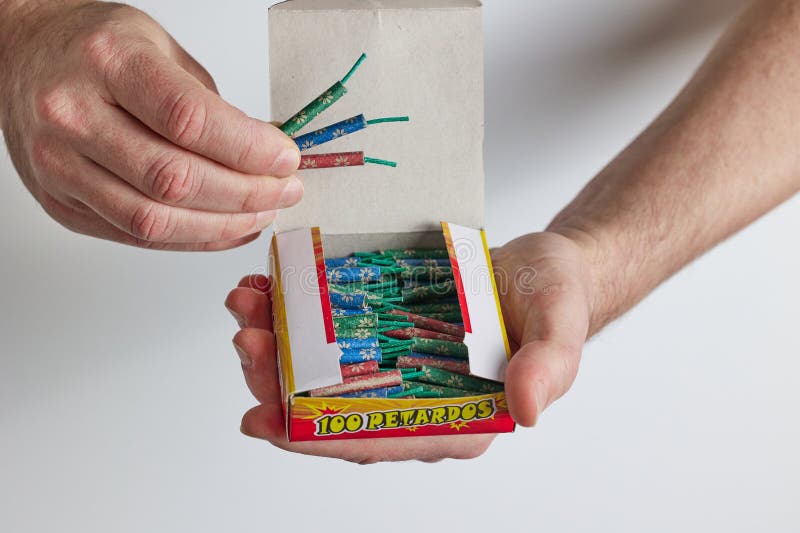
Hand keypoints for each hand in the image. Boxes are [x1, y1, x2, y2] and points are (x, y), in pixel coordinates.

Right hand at [0, 1, 301, 249]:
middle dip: (245, 194)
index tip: (284, 159)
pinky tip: (226, 229)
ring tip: (261, 214)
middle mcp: (74, 115)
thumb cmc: (94, 48)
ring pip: (154, 220)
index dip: (247, 149)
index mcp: (107, 63)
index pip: (188, 119)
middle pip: (174, 179)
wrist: (24, 54)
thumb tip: (263, 154)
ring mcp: (60, 166)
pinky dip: (191, 239)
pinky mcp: (61, 203)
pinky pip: (137, 236)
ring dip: (223, 226)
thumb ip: (207, 102)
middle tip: (283, 191)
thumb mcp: (158, 47)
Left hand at [224, 232, 594, 461]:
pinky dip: (295, 313)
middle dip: (281, 382)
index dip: (321, 437)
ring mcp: (397, 363)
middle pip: (336, 407)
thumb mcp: (559, 326)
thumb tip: (526, 410)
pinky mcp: (384, 328)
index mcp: (459, 418)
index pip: (382, 440)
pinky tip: (269, 290)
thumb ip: (548, 366)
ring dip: (278, 344)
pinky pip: (331, 330)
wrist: (540, 265)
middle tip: (249, 342)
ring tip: (246, 307)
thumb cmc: (556, 299)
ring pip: (323, 368)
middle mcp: (419, 397)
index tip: (269, 421)